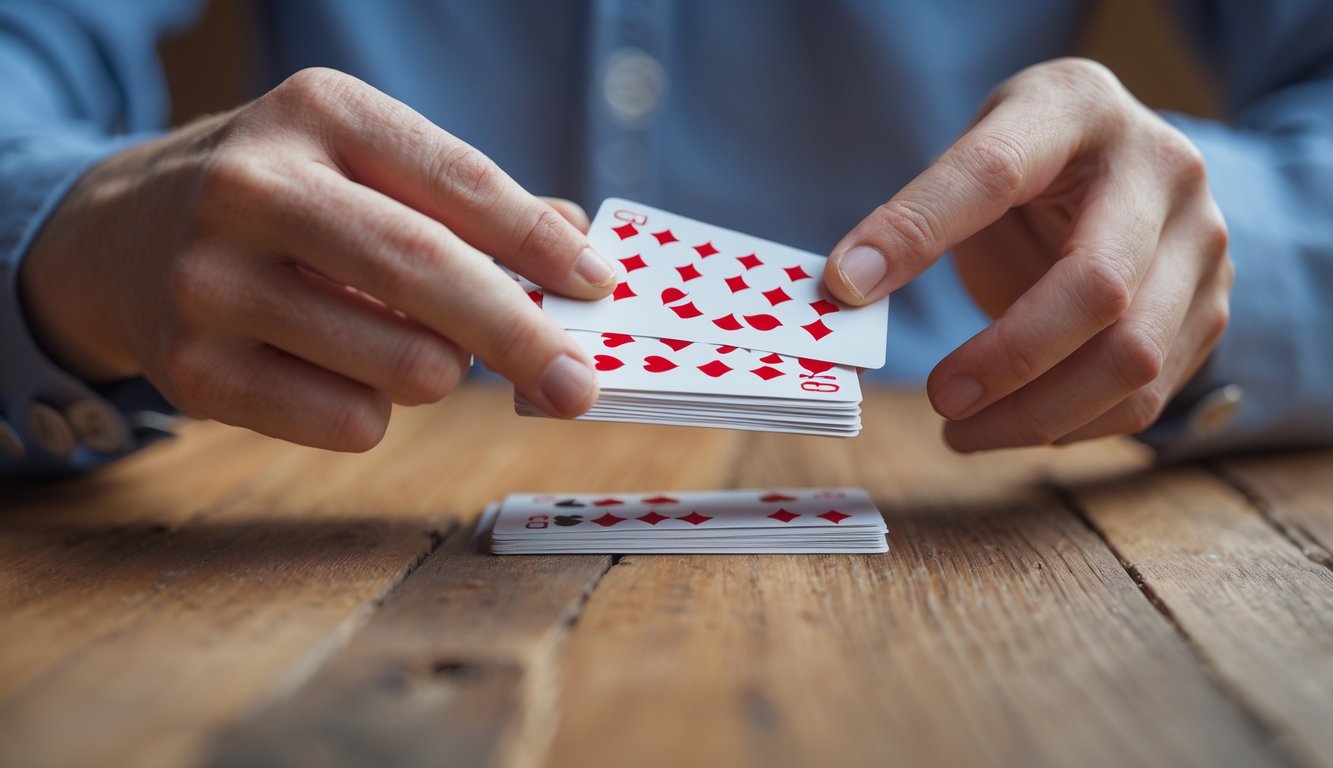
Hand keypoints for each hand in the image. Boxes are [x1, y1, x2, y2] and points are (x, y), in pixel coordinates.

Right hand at [20, 68, 616, 450]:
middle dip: (523, 337)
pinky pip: (353, 423)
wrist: (119, 235)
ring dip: (439, 370)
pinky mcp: (193, 371)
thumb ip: (471, 204)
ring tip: (400, 341)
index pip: (459, 180)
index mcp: (317, 112)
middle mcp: (254, 186)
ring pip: (405, 363)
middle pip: (429, 273)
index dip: (539, 241)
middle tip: (576, 383)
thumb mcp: (362, 163)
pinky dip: (375, 412)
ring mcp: (212, 281)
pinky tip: (339, 372)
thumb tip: (579, 256)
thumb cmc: (283, 200)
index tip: (597, 286)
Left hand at [823, 58, 1232, 450]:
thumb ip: (920, 214)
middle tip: (937, 398)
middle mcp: (1162, 170)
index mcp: (1078, 109)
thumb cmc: (1036, 161)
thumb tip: (846, 287)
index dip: (918, 232)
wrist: (1127, 164)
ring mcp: (1202, 243)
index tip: (849, 284)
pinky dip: (1072, 427)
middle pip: (1096, 290)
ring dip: (1036, 415)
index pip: (995, 173)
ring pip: (1134, 359)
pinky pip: (1148, 396)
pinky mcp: (1213, 308)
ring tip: (962, 432)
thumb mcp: (978, 152)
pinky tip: (1019, 424)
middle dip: (1006, 361)